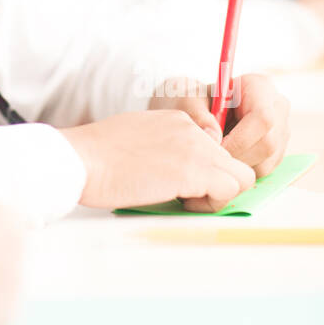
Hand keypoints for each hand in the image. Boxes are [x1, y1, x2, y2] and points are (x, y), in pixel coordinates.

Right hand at [60, 110, 254, 212]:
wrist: (82, 159)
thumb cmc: (97, 156)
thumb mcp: (137, 139)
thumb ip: (164, 147)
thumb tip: (175, 171)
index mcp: (178, 120)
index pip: (215, 147)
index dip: (207, 171)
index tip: (186, 183)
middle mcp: (192, 129)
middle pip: (233, 161)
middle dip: (218, 183)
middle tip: (187, 195)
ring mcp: (196, 148)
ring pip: (241, 176)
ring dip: (218, 194)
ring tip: (184, 199)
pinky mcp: (194, 171)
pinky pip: (229, 191)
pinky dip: (212, 204)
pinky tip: (182, 201)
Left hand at [148, 72, 289, 194]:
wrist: (194, 109)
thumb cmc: (192, 99)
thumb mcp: (187, 99)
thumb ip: (196, 113)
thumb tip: (214, 137)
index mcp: (259, 86)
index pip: (262, 118)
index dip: (239, 140)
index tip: (215, 148)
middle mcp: (277, 107)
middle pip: (268, 143)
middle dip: (237, 157)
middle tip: (211, 158)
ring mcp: (281, 130)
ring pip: (267, 161)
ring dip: (238, 166)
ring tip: (214, 155)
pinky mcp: (277, 150)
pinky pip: (264, 171)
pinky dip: (241, 171)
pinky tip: (224, 157)